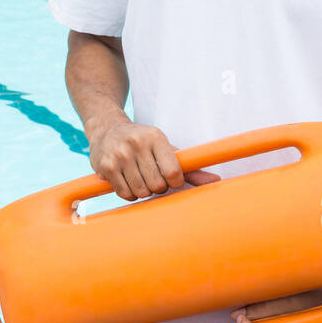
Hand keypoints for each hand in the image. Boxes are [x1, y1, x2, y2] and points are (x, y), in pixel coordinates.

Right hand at [86, 114, 220, 200]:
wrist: (106, 128)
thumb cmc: (142, 141)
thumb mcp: (165, 147)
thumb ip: (190, 167)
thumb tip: (216, 181)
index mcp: (155, 137)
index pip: (174, 172)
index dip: (175, 182)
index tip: (171, 178)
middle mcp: (136, 144)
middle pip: (158, 185)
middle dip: (159, 187)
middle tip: (153, 177)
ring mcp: (119, 155)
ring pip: (142, 192)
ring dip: (144, 191)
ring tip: (140, 178)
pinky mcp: (105, 167)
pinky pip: (125, 194)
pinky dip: (130, 194)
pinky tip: (128, 181)